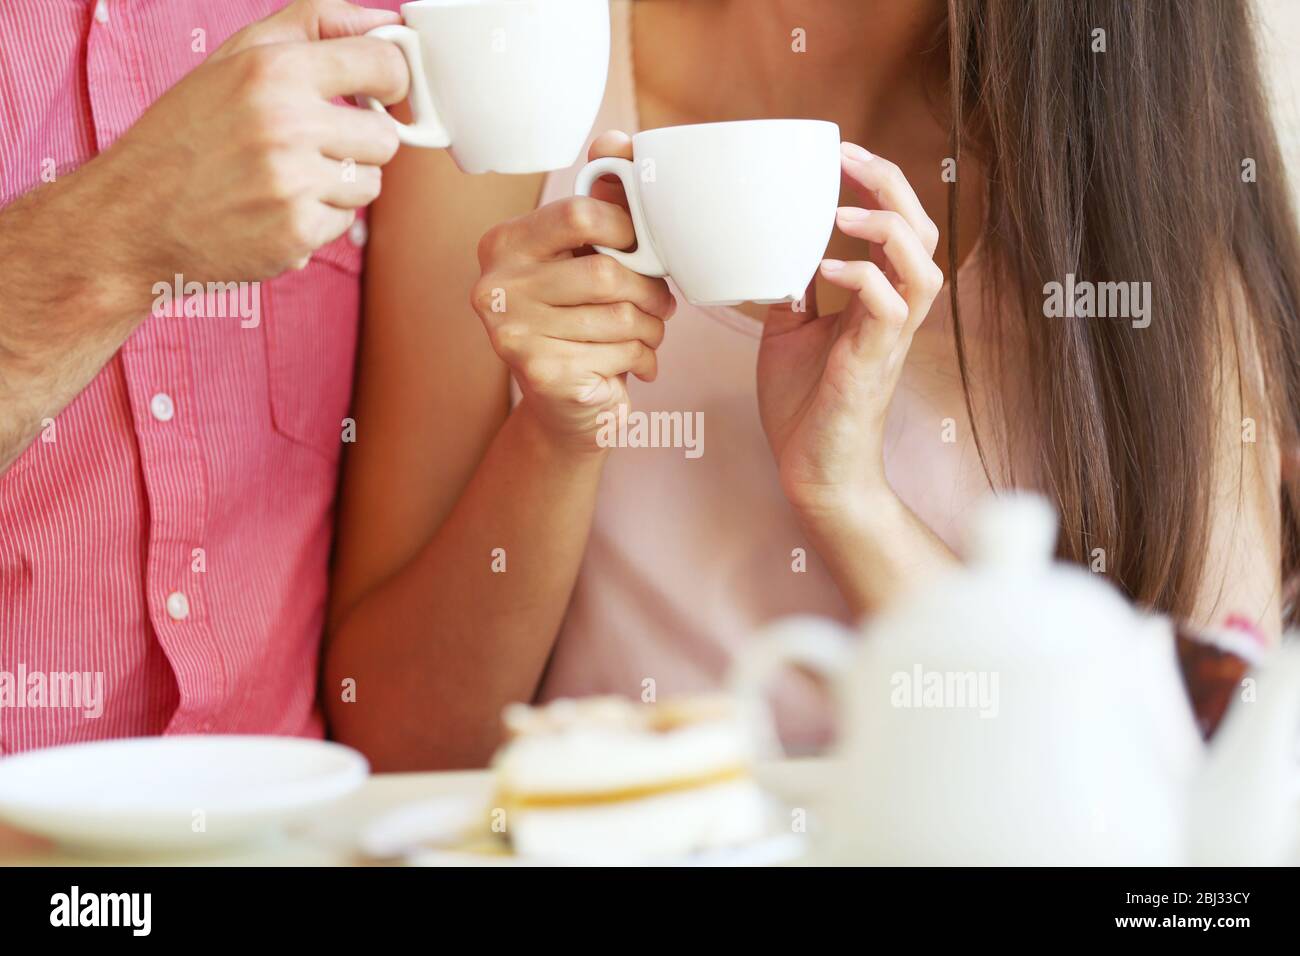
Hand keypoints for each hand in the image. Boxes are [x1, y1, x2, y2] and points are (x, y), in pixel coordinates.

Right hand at [91, 0, 407, 283]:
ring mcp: (293, 182)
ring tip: (285, 178)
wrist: (132, 217)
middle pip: (385, 137)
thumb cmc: (185, 136)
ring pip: (369, 184)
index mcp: (273, 70)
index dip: (390, 81)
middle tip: (312, 145)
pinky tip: (273, 209)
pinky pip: (345, 223)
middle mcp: (286, 124)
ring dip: (338, 185)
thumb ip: (314, 25)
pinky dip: (316, 220)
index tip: (377, 92)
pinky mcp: (296, 232)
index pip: (383, 65)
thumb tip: (388, 23)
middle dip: (357, 143)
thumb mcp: (235, 58)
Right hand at [471, 134, 676, 452]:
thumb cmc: (583, 320)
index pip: (578, 213)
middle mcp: (494, 284)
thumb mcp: (588, 256)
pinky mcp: (536, 372)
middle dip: (650, 291)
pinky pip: (617, 353)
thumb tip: (617, 141)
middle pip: (606, 272)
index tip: (641, 248)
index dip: (628, 229)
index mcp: (505, 243)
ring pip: (618, 317)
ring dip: (651, 329)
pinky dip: (641, 360)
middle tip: (661, 304)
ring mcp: (509, 332)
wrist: (566, 407)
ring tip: (647, 335)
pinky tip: (633, 366)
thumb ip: (602, 199)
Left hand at [758, 142, 944, 518]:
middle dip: (892, 185)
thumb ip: (793, 289)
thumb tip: (773, 249)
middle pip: (924, 231)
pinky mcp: (872, 364)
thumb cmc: (805, 405)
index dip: (879, 184)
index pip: (899, 226)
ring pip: (923, 266)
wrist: (812, 471)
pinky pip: (888, 309)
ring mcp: (889, 338)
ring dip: (886, 228)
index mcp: (878, 300)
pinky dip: (861, 278)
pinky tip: (824, 268)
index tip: (840, 152)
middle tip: (848, 157)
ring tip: (842, 211)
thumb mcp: (790, 331)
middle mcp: (894, 313)